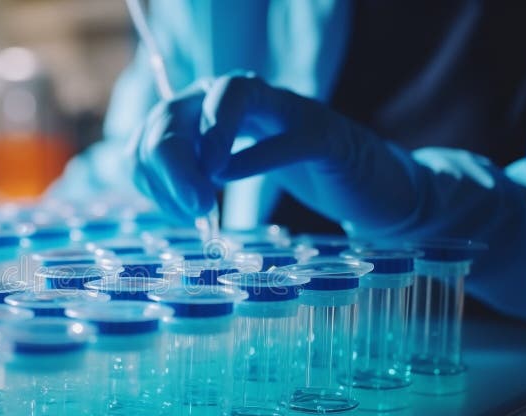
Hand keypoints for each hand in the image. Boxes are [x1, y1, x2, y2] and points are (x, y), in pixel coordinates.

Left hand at [135, 72, 494, 232]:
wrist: (375, 189)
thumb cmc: (304, 179)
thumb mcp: (242, 177)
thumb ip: (196, 179)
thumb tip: (161, 188)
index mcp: (221, 111)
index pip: (162, 122)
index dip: (150, 165)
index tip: (170, 210)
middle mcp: (249, 100)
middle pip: (184, 105)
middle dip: (166, 153)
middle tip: (182, 205)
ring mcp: (290, 111)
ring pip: (233, 94)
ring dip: (205, 140)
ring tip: (199, 189)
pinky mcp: (327, 136)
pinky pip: (289, 134)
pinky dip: (257, 154)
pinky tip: (232, 177)